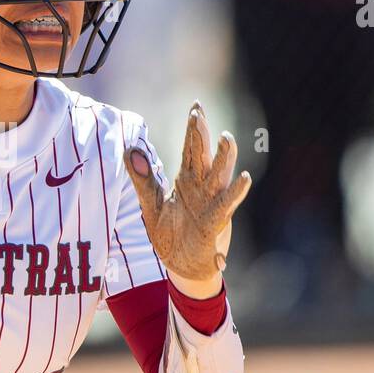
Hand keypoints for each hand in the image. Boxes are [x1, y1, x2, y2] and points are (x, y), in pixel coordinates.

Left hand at [123, 101, 251, 282]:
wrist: (181, 266)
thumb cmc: (170, 232)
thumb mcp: (150, 204)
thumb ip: (142, 178)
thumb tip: (129, 148)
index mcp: (187, 180)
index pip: (191, 149)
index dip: (193, 128)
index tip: (196, 106)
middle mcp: (202, 187)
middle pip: (204, 156)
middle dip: (202, 136)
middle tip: (199, 114)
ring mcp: (211, 203)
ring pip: (219, 176)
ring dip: (224, 158)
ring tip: (227, 138)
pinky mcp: (214, 223)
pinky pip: (225, 205)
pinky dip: (235, 192)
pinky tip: (243, 178)